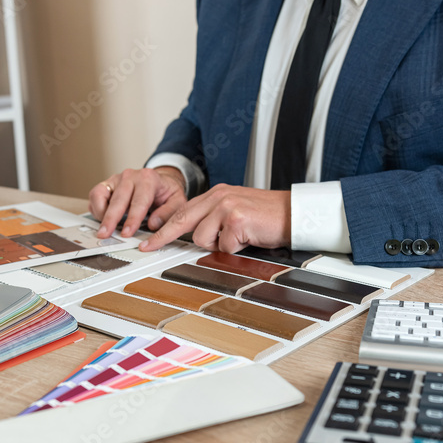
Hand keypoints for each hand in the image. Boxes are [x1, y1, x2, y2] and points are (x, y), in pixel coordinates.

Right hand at [88, 167, 187, 237]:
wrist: (160, 180)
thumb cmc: (166, 192)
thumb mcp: (177, 201)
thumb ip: (168, 213)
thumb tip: (153, 224)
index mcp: (149, 178)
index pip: (139, 201)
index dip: (132, 219)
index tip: (127, 233)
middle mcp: (130, 176)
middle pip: (118, 199)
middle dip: (111, 219)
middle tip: (106, 234)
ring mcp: (116, 179)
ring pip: (101, 194)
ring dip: (101, 213)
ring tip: (104, 229)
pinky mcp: (107, 184)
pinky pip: (95, 195)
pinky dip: (96, 208)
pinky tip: (102, 219)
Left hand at [139, 184, 290, 252]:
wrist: (294, 213)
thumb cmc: (267, 217)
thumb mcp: (235, 212)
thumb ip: (214, 220)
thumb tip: (194, 237)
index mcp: (216, 194)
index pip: (183, 212)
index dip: (164, 228)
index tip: (149, 240)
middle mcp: (219, 197)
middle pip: (181, 220)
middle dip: (163, 237)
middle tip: (148, 248)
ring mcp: (226, 206)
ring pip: (203, 238)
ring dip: (219, 245)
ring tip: (239, 237)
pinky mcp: (236, 219)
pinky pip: (223, 245)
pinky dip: (236, 248)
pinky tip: (248, 238)